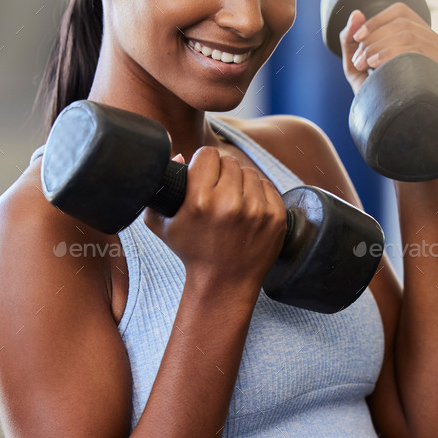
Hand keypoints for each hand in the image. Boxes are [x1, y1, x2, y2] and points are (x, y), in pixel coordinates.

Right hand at [143, 147, 287, 289]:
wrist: (225, 283)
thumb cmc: (192, 252)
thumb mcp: (163, 224)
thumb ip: (161, 188)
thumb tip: (179, 155)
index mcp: (200, 201)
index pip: (207, 154)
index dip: (203, 164)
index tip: (203, 177)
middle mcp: (229, 204)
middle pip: (230, 162)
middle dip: (222, 174)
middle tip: (218, 192)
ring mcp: (257, 210)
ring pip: (249, 172)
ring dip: (241, 183)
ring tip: (233, 203)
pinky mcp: (276, 217)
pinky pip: (267, 186)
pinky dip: (258, 194)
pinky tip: (248, 211)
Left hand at [339, 3, 437, 94]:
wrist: (393, 131)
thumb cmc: (376, 97)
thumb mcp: (359, 65)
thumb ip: (352, 39)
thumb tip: (355, 14)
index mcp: (426, 38)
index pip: (401, 13)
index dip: (376, 21)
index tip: (357, 37)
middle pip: (402, 24)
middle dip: (374, 39)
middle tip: (358, 60)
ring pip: (408, 35)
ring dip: (379, 48)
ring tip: (364, 65)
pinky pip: (416, 50)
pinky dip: (391, 54)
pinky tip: (378, 66)